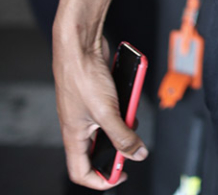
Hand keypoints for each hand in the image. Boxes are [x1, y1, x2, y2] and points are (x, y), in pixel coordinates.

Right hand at [53, 29, 147, 188]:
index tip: (121, 175)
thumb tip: (138, 154)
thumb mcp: (107, 112)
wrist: (80, 44)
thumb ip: (123, 135)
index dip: (100, 180)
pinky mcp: (97, 93)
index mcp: (74, 136)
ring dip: (123, 123)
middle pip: (98, 150)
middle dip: (118, 148)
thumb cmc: (82, 76)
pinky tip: (130, 96)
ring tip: (133, 115)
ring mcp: (87, 108)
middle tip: (133, 144)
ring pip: (108, 126)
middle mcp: (78, 125)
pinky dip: (123, 105)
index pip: (81, 172)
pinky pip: (113, 107)